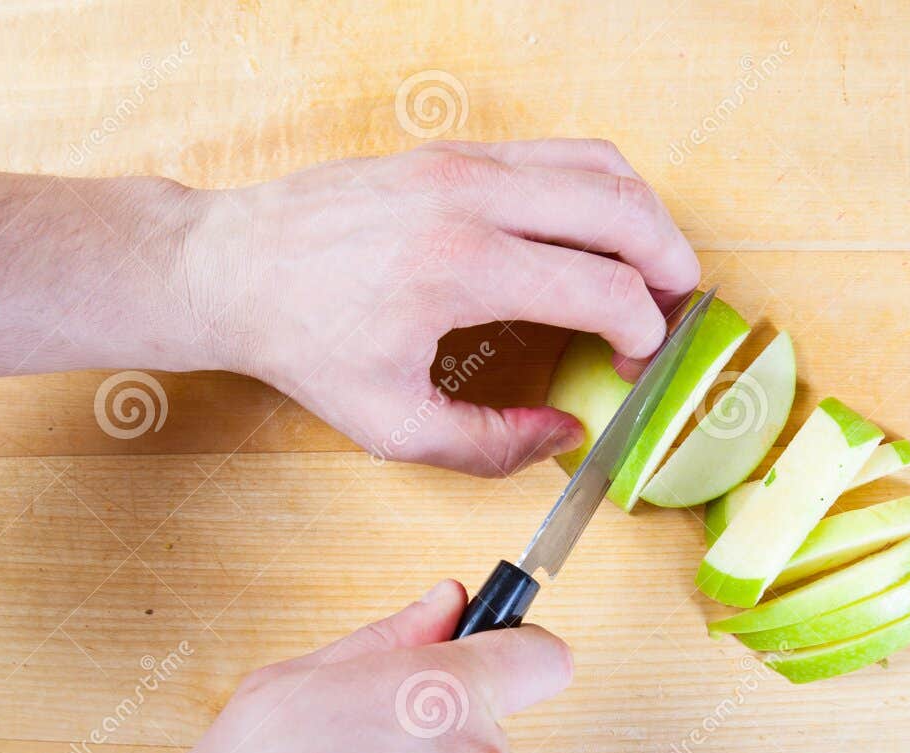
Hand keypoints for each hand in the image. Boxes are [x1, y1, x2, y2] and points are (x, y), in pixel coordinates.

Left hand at [180, 138, 701, 475]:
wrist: (233, 267)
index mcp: (461, 268)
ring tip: (652, 265)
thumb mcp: (392, 425)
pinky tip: (597, 231)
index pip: (602, 284)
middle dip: (670, 260)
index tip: (640, 359)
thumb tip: (563, 435)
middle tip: (676, 306)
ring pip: (599, 164)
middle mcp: (471, 198)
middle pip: (621, 207)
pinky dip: (598, 188)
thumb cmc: (303, 341)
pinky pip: (555, 152)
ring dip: (643, 215)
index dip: (643, 329)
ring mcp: (462, 162)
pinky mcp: (451, 150)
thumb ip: (490, 445)